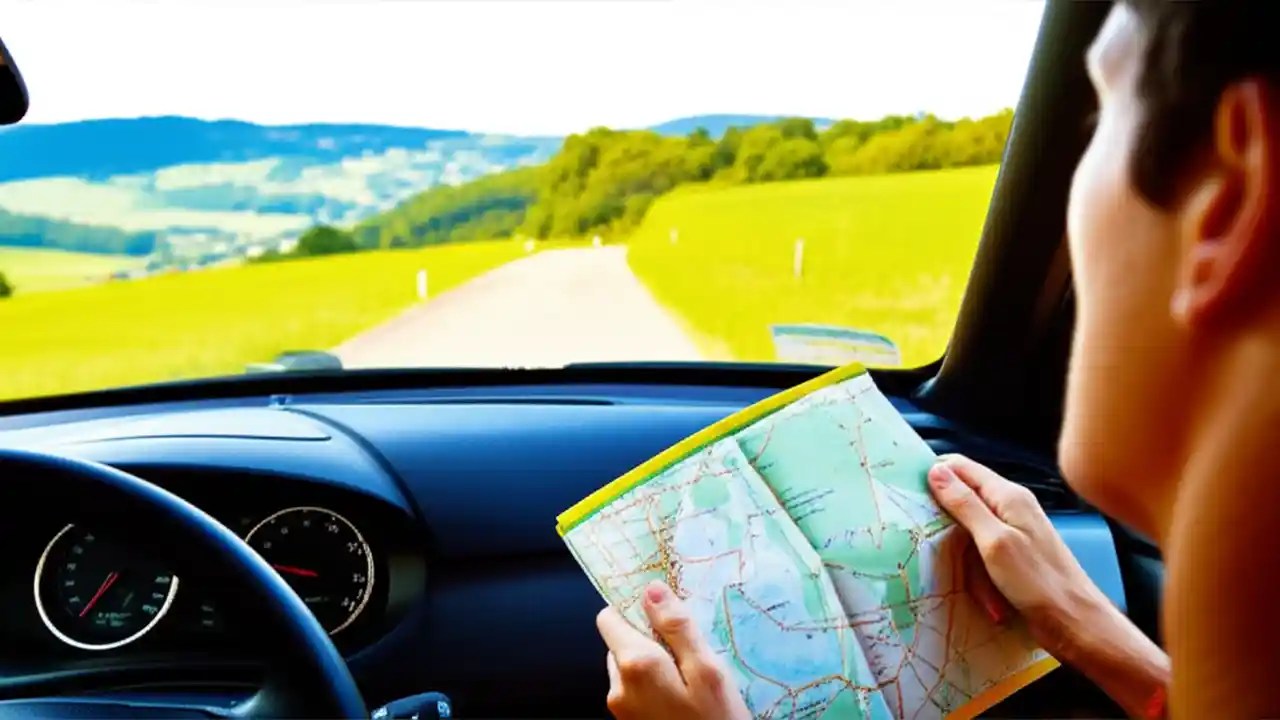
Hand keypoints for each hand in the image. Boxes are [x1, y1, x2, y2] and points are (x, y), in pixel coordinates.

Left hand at [595, 582, 750, 719]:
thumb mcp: (709, 670)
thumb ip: (678, 628)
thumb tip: (652, 591)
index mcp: (636, 665)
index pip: (610, 617)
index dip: (636, 609)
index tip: (665, 612)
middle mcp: (620, 687)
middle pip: (622, 642)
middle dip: (651, 639)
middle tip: (690, 650)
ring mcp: (623, 709)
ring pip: (631, 667)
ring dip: (656, 664)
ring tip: (691, 677)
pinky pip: (638, 691)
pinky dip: (657, 686)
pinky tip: (685, 697)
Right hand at [926, 454, 1112, 658]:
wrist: (1077, 624)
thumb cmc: (1039, 583)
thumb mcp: (994, 542)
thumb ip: (965, 505)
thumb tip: (936, 471)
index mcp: (1009, 495)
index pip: (962, 467)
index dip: (935, 475)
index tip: (910, 495)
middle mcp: (1011, 507)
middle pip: (962, 502)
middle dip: (948, 528)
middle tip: (940, 552)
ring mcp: (1013, 532)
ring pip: (968, 534)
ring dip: (967, 562)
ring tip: (979, 587)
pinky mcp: (1013, 556)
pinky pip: (981, 557)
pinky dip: (980, 576)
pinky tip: (991, 599)